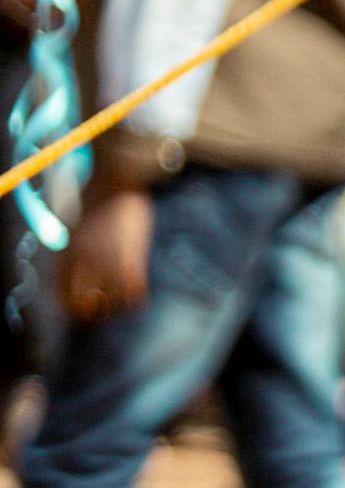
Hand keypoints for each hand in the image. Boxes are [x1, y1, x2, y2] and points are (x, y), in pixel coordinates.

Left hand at [62, 186, 148, 322]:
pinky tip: (138, 292)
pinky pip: (134, 290)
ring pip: (112, 301)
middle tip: (106, 307)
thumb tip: (81, 267)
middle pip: (86, 305)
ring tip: (123, 299)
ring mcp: (108, 259)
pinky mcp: (132, 255)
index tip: (86, 308)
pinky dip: (136, 297)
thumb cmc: (98, 197)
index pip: (64, 295)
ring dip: (118, 305)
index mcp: (68, 253)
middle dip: (96, 313)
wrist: (116, 174)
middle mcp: (84, 261)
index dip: (74, 308)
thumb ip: (75, 249)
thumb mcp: (75, 224)